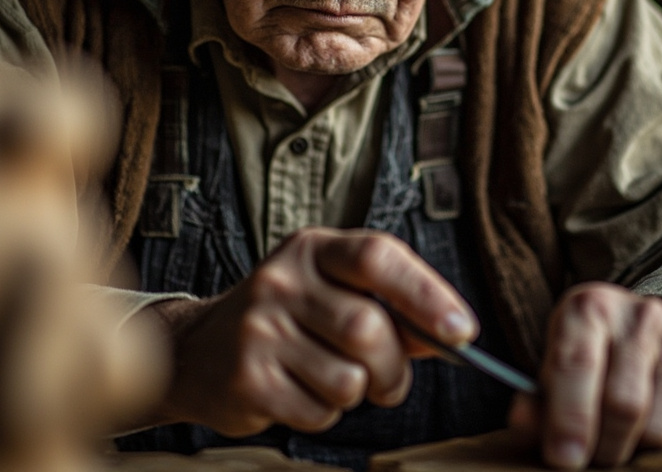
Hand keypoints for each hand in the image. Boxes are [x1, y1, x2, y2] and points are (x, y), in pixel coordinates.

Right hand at [148, 227, 476, 436]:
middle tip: (388, 379)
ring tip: (329, 378)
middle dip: (394, 367)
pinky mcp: (248, 379)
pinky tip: (299, 391)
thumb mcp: (333, 291)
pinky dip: (323, 413)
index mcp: (312, 249)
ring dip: (357, 393)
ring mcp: (260, 329)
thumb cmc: (288, 318)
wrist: (199, 349)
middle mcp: (282, 281)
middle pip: (370, 330)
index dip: (426, 294)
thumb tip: (452, 334)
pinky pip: (320, 412)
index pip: (377, 257)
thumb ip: (391, 306)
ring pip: (350, 380)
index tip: (462, 331)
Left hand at [509, 282, 661, 468]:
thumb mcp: (560, 359)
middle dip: (602, 446)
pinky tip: (651, 423)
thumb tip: (522, 426)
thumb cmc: (597, 350)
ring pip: (656, 425)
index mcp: (589, 307)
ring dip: (633, 448)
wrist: (660, 328)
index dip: (568, 418)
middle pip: (622, 404)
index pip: (576, 365)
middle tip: (590, 459)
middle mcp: (638, 318)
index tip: (562, 458)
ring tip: (618, 438)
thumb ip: (539, 396)